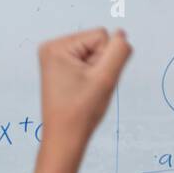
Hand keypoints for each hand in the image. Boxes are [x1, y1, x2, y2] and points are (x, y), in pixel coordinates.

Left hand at [37, 28, 132, 147]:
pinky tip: (82, 91)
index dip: (105, 60)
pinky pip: (86, 63)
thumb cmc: (79, 113)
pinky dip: (90, 77)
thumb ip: (119, 51)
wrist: (65, 138)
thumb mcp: (106, 78)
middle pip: (96, 43)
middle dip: (100, 66)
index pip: (101, 35)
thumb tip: (122, 34)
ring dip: (96, 72)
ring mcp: (55, 59)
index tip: (92, 81)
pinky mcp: (60, 68)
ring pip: (93, 54)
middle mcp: (52, 48)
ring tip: (84, 91)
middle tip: (88, 88)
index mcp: (57, 46)